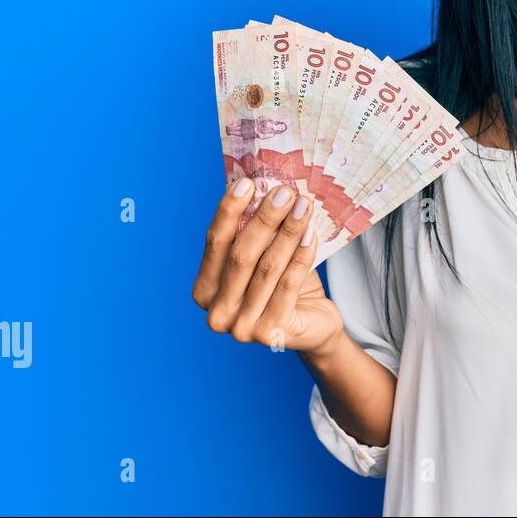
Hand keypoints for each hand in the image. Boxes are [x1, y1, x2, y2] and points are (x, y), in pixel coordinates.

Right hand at [192, 179, 343, 355]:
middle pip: (241, 255)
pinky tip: (312, 233)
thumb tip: (261, 187)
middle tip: (284, 192)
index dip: (229, 212)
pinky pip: (288, 284)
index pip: (214, 243)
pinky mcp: (271, 334)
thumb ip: (254, 234)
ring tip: (303, 206)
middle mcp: (217, 312)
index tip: (246, 184)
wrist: (312, 326)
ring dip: (287, 232)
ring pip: (267, 268)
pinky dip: (300, 256)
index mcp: (204, 290)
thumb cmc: (282, 287)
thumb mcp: (263, 259)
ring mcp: (241, 327)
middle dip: (264, 219)